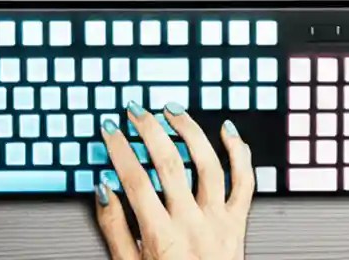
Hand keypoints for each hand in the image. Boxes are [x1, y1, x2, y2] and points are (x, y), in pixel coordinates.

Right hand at [95, 102, 254, 259]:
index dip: (120, 149)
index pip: (135, 179)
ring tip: (173, 111)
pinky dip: (240, 153)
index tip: (110, 130)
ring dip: (189, 131)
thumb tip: (104, 189)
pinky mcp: (238, 223)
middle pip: (168, 163)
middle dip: (149, 129)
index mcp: (162, 237)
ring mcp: (219, 221)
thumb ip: (114, 228)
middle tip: (136, 111)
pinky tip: (228, 131)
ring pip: (207, 163)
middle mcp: (193, 224)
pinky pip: (245, 182)